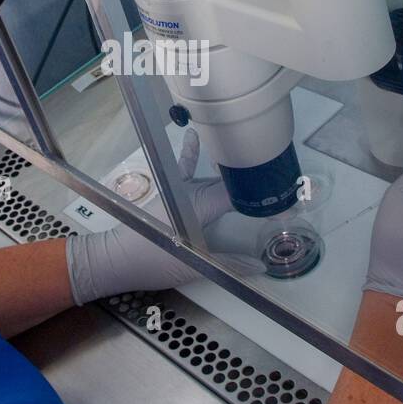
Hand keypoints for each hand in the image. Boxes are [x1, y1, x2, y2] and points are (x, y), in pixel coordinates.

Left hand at [65, 128, 263, 304]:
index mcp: (201, 205)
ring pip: (213, 178)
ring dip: (233, 175)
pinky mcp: (169, 193)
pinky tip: (192, 135)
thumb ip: (230, 266)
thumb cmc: (150, 262)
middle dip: (254, 188)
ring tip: (255, 163)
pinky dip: (189, 152)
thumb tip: (259, 268)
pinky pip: (182, 168)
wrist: (115, 259)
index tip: (287, 202)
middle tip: (281, 191)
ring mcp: (179, 190)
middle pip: (230, 185)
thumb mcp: (195, 268)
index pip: (241, 196)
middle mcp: (191, 191)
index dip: (265, 199)